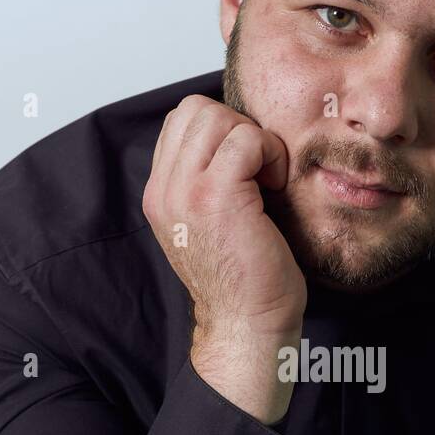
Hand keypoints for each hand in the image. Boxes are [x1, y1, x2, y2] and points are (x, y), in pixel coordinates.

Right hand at [142, 97, 306, 422]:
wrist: (247, 326)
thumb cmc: (244, 280)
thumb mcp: (210, 223)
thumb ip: (206, 181)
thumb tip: (236, 137)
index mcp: (160, 194)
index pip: (181, 121)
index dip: (221, 130)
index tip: (246, 167)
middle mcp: (164, 189)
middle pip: (195, 109)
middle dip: (237, 127)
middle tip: (258, 169)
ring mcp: (185, 191)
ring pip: (217, 117)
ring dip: (253, 139)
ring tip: (265, 178)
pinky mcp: (217, 197)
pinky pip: (245, 139)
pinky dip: (269, 152)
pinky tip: (274, 186)